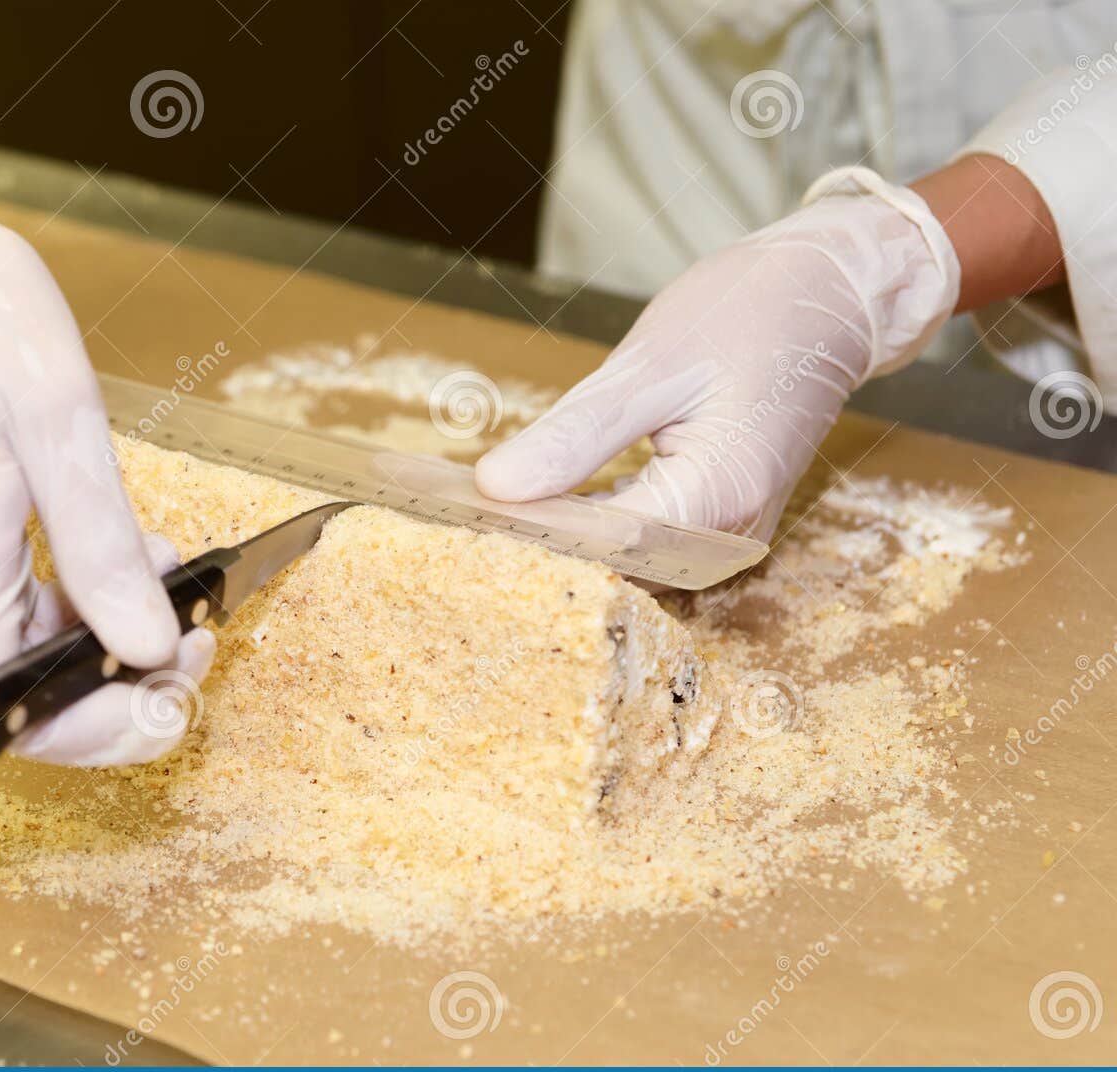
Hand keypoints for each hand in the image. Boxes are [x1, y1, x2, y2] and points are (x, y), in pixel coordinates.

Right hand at [0, 171, 211, 765]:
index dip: (82, 734)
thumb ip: (99, 544)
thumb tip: (147, 647)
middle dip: (119, 687)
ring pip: (21, 650)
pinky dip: (80, 597)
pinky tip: (130, 551)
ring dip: (106, 638)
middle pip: (14, 693)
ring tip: (179, 584)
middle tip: (197, 638)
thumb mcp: (57, 417)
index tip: (163, 695)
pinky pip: (12, 602)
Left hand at [477, 169, 959, 538]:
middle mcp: (724, 536)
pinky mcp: (714, 520)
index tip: (452, 510)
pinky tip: (535, 501)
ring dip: (552, 535)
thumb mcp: (649, 367)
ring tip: (475, 506)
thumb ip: (574, 436)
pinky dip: (585, 522)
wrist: (833, 296)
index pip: (593, 544)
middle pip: (604, 565)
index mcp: (713, 498)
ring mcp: (723, 534)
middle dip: (528, 540)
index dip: (518, 531)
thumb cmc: (752, 315)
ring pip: (617, 560)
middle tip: (446, 510)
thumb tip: (496, 488)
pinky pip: (639, 540)